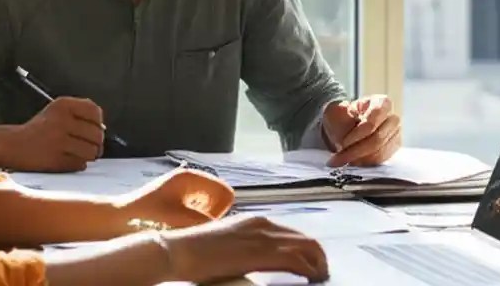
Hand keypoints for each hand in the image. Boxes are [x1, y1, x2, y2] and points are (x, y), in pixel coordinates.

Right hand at [6, 97, 104, 171]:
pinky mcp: (55, 159)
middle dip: (95, 143)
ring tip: (76, 153)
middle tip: (85, 145)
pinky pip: (80, 164)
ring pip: (91, 152)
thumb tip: (103, 128)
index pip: (95, 112)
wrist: (11, 145)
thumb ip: (81, 113)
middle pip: (97, 135)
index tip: (91, 128)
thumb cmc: (39, 129)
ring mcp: (58, 141)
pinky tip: (67, 160)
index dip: (98, 123)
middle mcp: (61, 120)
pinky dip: (77, 164)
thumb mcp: (58, 111)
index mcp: (63, 105)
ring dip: (87, 156)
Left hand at [118, 168, 234, 229]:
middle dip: (210, 215)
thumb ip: (204, 222)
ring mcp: (184, 188)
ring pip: (209, 207)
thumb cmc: (145, 216)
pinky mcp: (178, 198)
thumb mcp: (178, 220)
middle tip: (189, 225)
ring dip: (200, 219)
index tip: (199, 221)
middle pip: (219, 199)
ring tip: (180, 226)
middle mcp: (190, 178)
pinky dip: (192, 220)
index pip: (225, 193)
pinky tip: (176, 226)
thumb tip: (219, 227)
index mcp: (191, 176)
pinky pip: (198, 210)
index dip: (218, 211)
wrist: (117, 219)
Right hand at [163, 215, 328, 283]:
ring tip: (320, 278)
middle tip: (322, 273)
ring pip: (306, 247)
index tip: (311, 264)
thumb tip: (254, 261)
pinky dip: (309, 270)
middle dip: (317, 256)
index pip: (292, 233)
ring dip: (318, 264)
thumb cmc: (194, 252)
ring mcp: (262, 237)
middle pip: (305, 238)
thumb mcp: (226, 245)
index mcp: (255, 221)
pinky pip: (296, 260)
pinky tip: (313, 279)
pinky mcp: (260, 253)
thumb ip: (244, 248)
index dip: (305, 249)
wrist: (178, 251)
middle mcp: (263, 224)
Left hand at [322, 95, 401, 166]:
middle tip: (339, 157)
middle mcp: (393, 118)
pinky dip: (365, 162)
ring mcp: (395, 134)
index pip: (374, 119)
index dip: (358, 133)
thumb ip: (342, 114)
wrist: (346, 127)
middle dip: (356, 150)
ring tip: (343, 159)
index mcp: (382, 102)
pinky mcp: (393, 148)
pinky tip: (353, 161)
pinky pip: (381, 160)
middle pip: (378, 138)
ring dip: (359, 158)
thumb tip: (346, 111)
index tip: (343, 142)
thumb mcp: (338, 112)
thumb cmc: (344, 117)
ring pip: (380, 152)